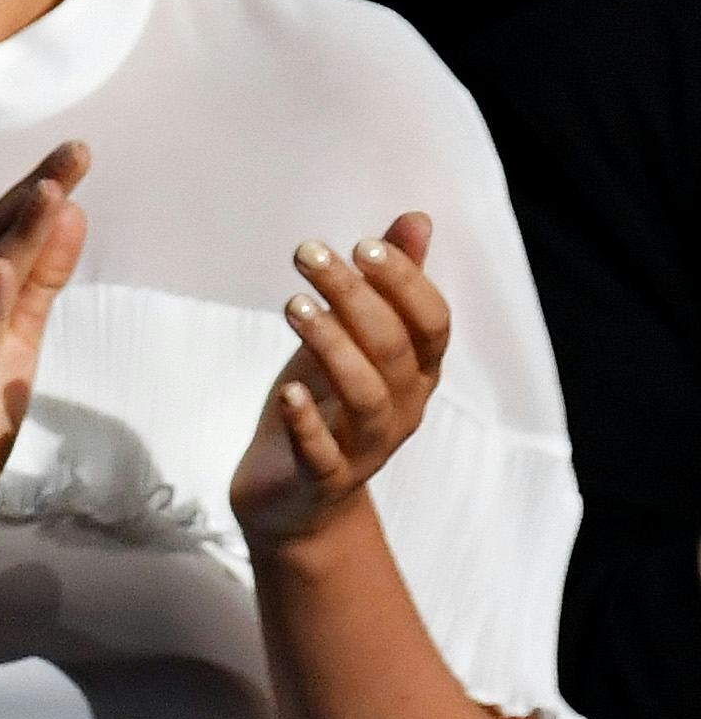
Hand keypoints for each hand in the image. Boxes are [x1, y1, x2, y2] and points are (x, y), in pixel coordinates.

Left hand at [233, 214, 452, 546]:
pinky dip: (308, 424)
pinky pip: (324, 455)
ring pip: (366, 396)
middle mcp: (402, 408)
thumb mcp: (350, 341)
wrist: (293, 500)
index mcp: (416, 372)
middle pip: (394, 349)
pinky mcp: (323, 481)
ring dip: (332, 346)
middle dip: (354, 297)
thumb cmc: (324, 405)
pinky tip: (287, 391)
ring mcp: (366, 448)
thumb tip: (416, 219)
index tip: (361, 243)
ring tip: (294, 306)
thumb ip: (385, 286)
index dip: (404, 282)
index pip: (431, 322)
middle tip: (308, 254)